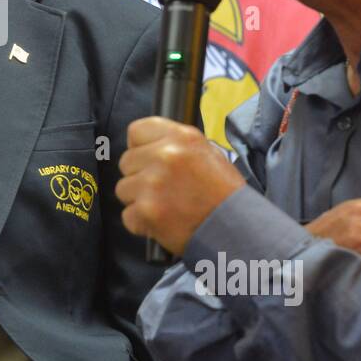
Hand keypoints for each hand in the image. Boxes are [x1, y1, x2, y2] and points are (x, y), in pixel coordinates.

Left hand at [116, 117, 245, 256]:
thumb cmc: (224, 195)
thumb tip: (148, 146)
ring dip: (139, 200)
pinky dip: (141, 223)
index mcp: (182, 138)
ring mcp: (153, 184)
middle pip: (126, 161)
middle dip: (139, 176)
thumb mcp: (208, 153)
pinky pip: (128, 215)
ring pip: (123, 189)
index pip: (136, 130)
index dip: (139, 147)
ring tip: (166, 206)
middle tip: (163, 189)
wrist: (237, 230)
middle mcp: (165, 156)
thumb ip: (175, 146)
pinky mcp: (146, 211)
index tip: (146, 158)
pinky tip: (163, 222)